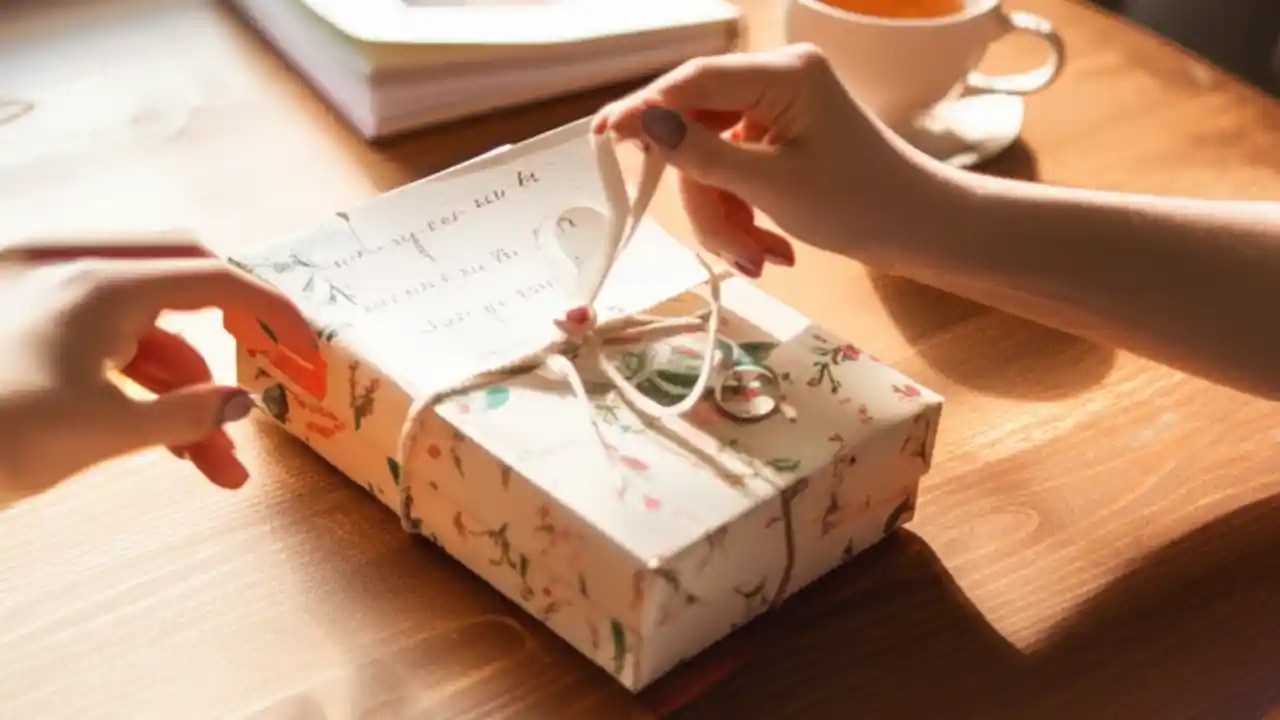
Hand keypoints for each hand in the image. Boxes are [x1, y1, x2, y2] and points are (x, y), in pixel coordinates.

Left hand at [0, 238, 318, 501]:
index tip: (308, 350)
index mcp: (99, 282)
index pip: (215, 279)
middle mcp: (74, 272)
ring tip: (219, 468)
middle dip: (229, 340)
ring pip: (147, 329)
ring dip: (188, 391)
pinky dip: (144, 389)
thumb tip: (244, 402)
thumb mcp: (105, 431)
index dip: (272, 314)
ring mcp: (46, 295)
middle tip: (262, 378)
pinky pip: (108, 344)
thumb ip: (188, 414)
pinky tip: (170, 444)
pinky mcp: (27, 325)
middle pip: (184, 282)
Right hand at [593, 44, 953, 276]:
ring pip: (711, 159)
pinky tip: (769, 247)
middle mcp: (776, 79)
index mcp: (783, 74)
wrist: (920, 230)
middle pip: (698, 130)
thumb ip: (702, 154)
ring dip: (725, 216)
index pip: (693, 83)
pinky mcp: (777, 136)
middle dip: (705, 196)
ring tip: (758, 259)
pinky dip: (741, 213)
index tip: (603, 137)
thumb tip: (643, 124)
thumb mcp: (772, 185)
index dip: (645, 110)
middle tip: (727, 249)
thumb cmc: (859, 204)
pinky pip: (733, 170)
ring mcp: (776, 108)